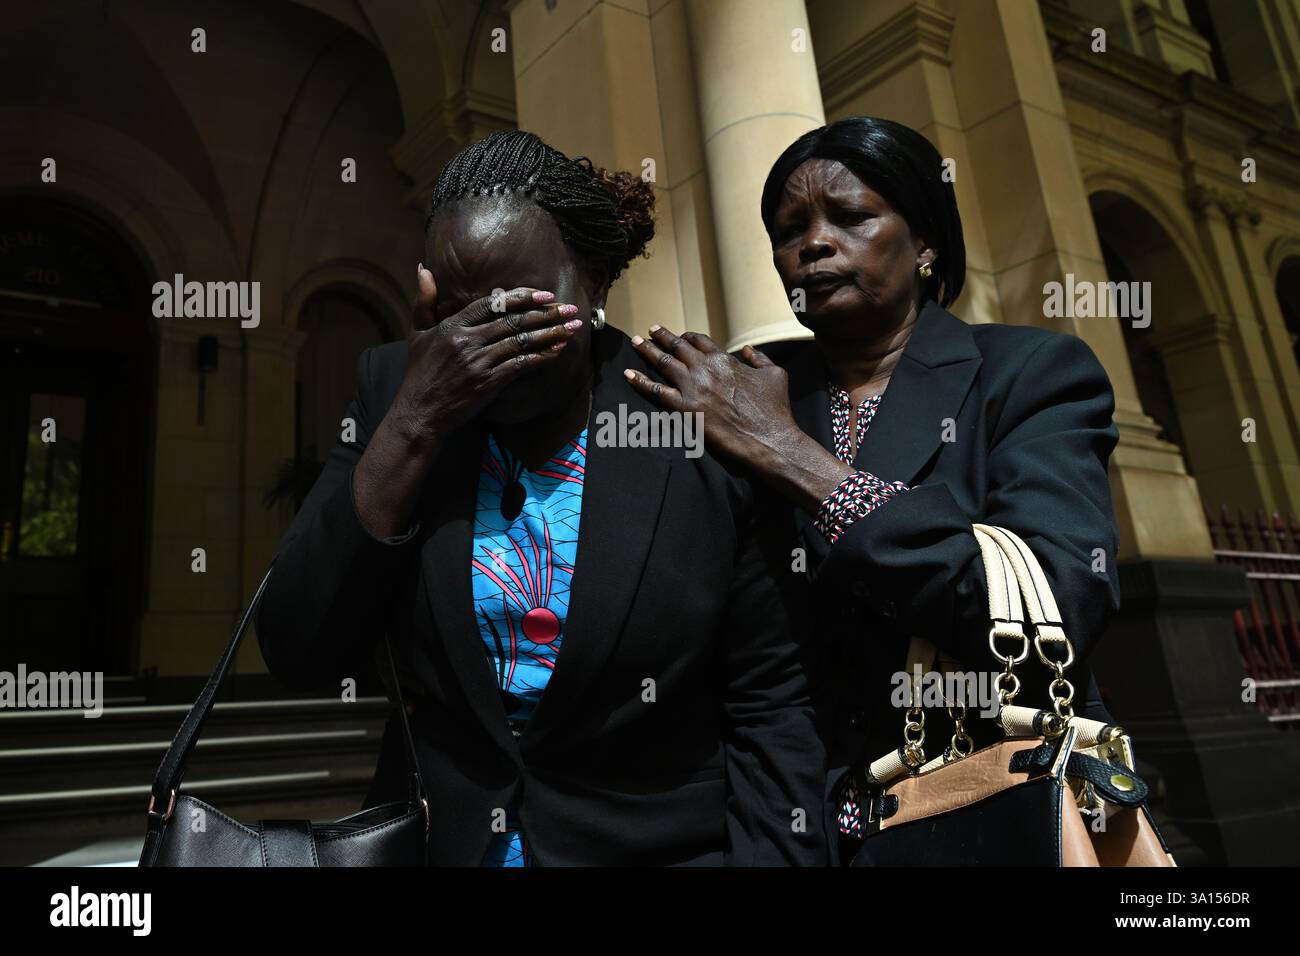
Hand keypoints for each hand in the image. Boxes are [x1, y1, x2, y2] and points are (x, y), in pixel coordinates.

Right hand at [392, 265, 583, 440]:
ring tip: (572, 327)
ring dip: (550, 333)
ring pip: (521, 341)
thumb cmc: (419, 373)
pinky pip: (520, 365)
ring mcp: (478, 362)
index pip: (491, 304)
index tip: (543, 294)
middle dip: (545, 313)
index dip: (520, 297)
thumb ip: (424, 301)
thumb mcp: (416, 333)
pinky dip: (541, 356)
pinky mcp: (488, 383)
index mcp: (452, 326)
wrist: (420, 412)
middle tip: (568, 308)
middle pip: (512, 320)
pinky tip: (558, 350)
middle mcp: (466, 341)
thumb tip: (423, 268)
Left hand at [624, 326, 799, 468]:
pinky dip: (639, 381)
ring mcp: (692, 388)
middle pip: (677, 347)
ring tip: (636, 342)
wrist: (768, 439)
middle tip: (650, 331)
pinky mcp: (683, 409)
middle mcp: (705, 369)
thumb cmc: (775, 409)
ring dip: (646, 351)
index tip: (679, 335)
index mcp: (725, 360)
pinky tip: (627, 374)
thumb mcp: (775, 374)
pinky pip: (654, 391)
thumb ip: (758, 358)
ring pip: (663, 363)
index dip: (687, 337)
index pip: (700, 341)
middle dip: (662, 337)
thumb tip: (747, 348)